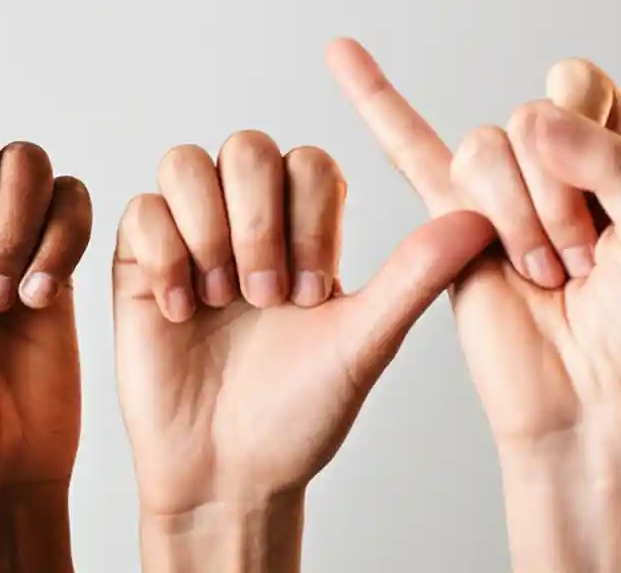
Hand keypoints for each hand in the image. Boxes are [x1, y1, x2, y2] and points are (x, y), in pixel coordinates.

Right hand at [113, 131, 493, 571]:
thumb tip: (482, 219)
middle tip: (266, 297)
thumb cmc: (298, 414)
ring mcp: (188, 236)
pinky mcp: (138, 261)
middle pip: (247, 148)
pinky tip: (180, 310)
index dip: (310, 217)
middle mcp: (244, 220)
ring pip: (186, 162)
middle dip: (258, 222)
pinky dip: (164, 254)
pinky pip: (141, 209)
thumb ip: (415, 276)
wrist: (227, 472)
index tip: (314, 293)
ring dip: (208, 229)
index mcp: (304, 230)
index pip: (308, 162)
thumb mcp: (363, 343)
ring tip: (220, 299)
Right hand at [328, 39, 620, 571]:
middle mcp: (554, 165)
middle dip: (552, 199)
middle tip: (575, 262)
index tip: (607, 211)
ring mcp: (497, 193)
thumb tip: (531, 115)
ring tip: (537, 272)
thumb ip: (613, 160)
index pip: (580, 91)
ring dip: (513, 216)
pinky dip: (375, 99)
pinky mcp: (444, 223)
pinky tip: (343, 57)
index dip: (586, 141)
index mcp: (614, 155)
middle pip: (524, 123)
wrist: (585, 407)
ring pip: (479, 150)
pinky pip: (406, 149)